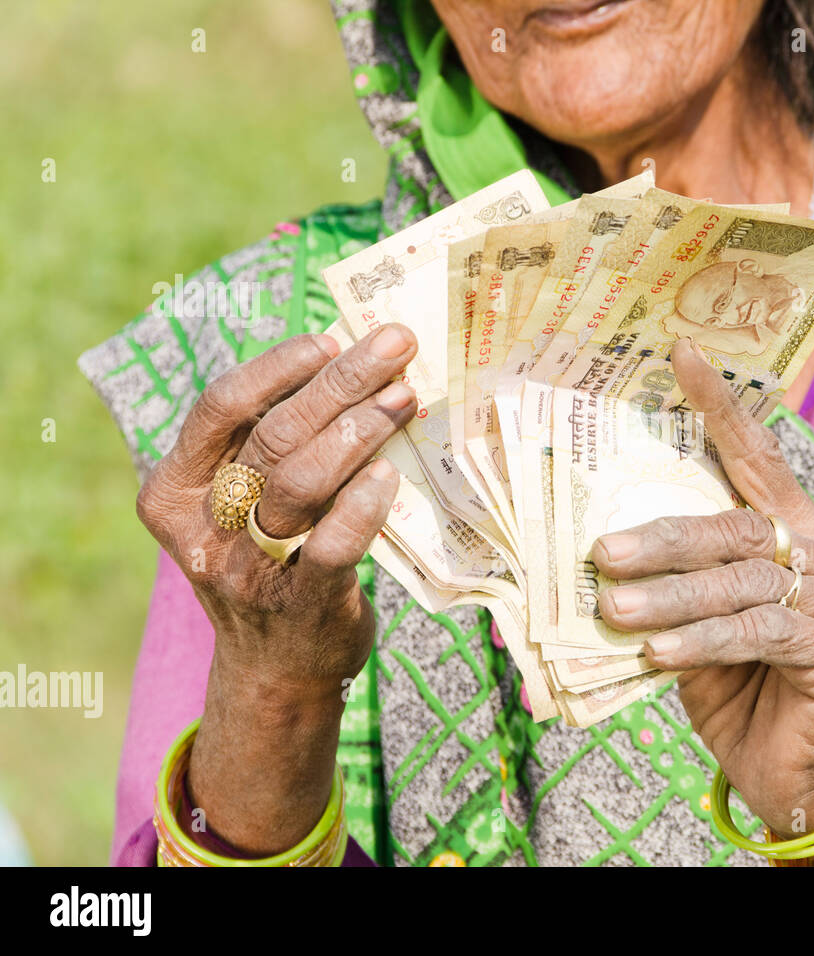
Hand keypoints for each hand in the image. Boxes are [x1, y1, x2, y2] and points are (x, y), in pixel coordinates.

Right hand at [135, 324, 418, 852]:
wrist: (279, 671)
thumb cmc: (272, 563)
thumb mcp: (244, 504)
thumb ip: (270, 447)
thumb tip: (346, 364)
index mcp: (175, 491)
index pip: (219, 408)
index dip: (277, 367)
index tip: (329, 339)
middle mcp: (203, 529)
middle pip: (273, 434)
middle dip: (341, 381)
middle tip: (394, 345)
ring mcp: (249, 570)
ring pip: (301, 480)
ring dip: (361, 429)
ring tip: (404, 397)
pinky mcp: (301, 605)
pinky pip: (333, 544)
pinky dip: (364, 504)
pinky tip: (390, 473)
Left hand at [594, 339, 813, 864]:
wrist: (794, 778)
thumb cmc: (739, 692)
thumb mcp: (695, 630)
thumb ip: (674, 586)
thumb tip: (599, 553)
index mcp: (795, 533)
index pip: (756, 459)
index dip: (719, 408)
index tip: (680, 354)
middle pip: (738, 527)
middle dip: (664, 538)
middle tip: (602, 552)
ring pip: (742, 583)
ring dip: (671, 598)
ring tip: (613, 610)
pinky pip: (760, 632)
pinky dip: (703, 642)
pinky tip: (658, 654)